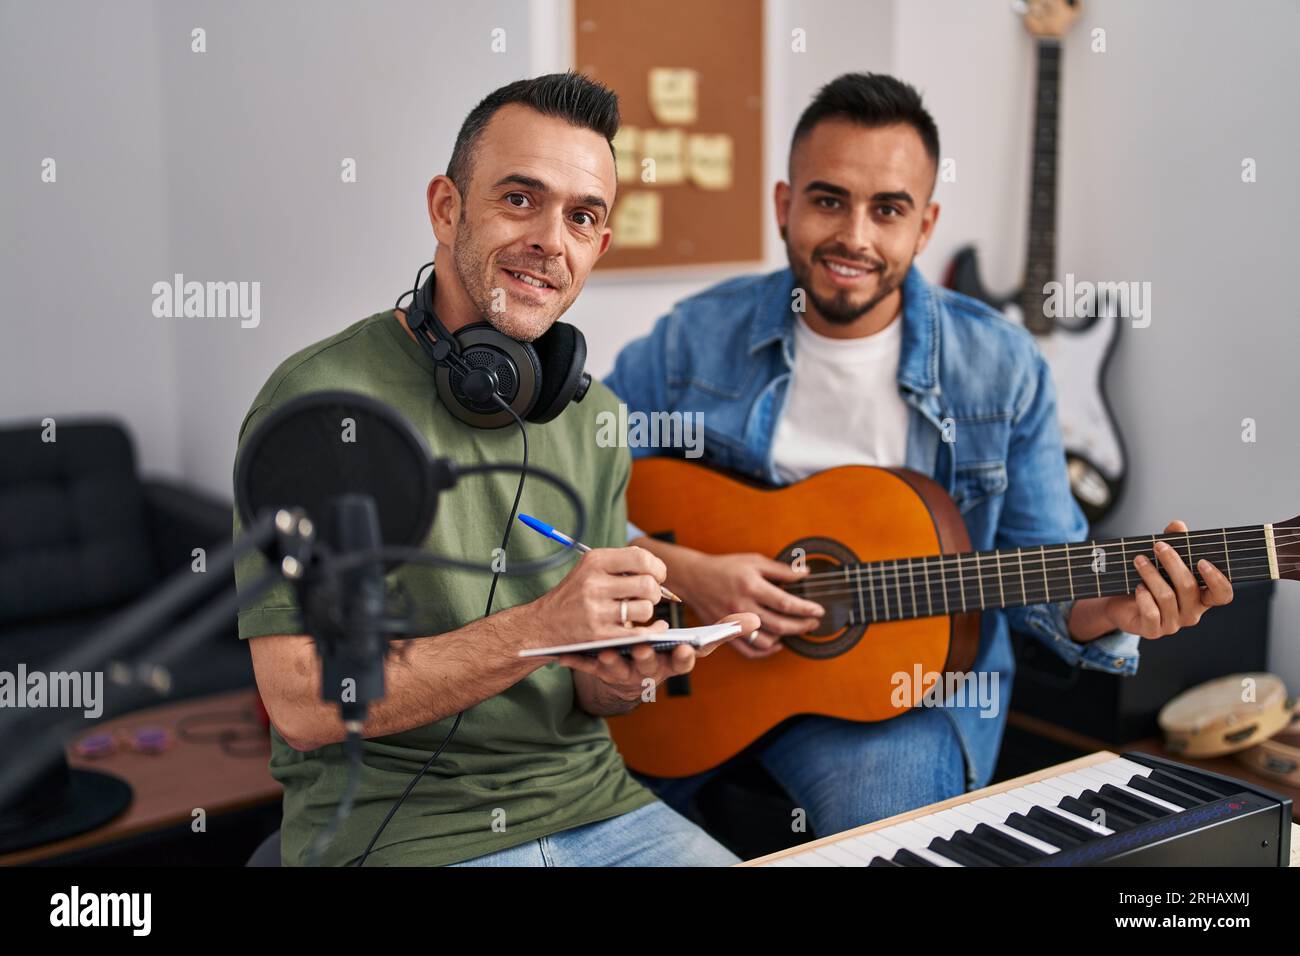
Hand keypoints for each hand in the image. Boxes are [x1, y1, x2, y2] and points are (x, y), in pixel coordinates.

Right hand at [530, 546, 667, 647]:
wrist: (542, 625)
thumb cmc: (573, 595)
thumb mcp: (589, 569)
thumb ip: (621, 563)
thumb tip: (657, 570)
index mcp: (594, 561)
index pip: (641, 557)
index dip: (657, 567)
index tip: (656, 575)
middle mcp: (594, 583)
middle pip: (647, 584)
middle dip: (655, 592)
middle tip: (648, 596)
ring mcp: (596, 611)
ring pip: (645, 609)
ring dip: (647, 612)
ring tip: (637, 612)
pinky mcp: (599, 635)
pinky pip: (639, 633)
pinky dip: (653, 631)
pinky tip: (656, 628)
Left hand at [555, 612, 760, 701]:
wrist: (626, 674)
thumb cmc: (662, 653)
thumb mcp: (691, 644)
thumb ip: (722, 632)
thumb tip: (755, 619)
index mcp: (672, 663)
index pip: (684, 661)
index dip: (685, 657)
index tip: (687, 648)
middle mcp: (649, 671)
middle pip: (650, 666)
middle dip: (648, 657)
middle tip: (644, 646)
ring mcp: (624, 673)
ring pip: (618, 669)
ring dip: (612, 661)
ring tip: (606, 651)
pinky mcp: (599, 673)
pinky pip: (587, 668)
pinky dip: (579, 662)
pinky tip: (569, 655)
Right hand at [672, 552, 824, 658]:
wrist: (695, 579)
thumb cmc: (725, 568)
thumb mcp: (754, 561)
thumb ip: (780, 570)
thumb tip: (804, 574)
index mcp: (751, 587)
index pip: (785, 603)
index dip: (805, 609)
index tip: (818, 610)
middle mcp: (743, 607)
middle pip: (780, 625)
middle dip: (802, 626)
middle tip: (813, 623)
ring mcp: (734, 622)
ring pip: (766, 641)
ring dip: (785, 638)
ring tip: (795, 629)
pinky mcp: (726, 633)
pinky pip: (748, 650)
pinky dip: (766, 651)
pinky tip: (777, 644)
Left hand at [1099, 520, 1233, 638]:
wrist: (1120, 603)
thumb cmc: (1149, 580)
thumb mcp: (1162, 561)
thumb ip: (1174, 542)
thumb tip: (1177, 524)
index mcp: (1202, 597)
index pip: (1223, 594)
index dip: (1217, 580)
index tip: (1202, 561)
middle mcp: (1192, 613)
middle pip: (1189, 588)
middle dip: (1173, 563)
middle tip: (1158, 546)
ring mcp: (1173, 624)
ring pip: (1167, 597)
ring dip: (1151, 574)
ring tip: (1139, 560)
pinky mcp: (1153, 631)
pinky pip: (1151, 614)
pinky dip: (1144, 597)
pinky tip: (1138, 587)